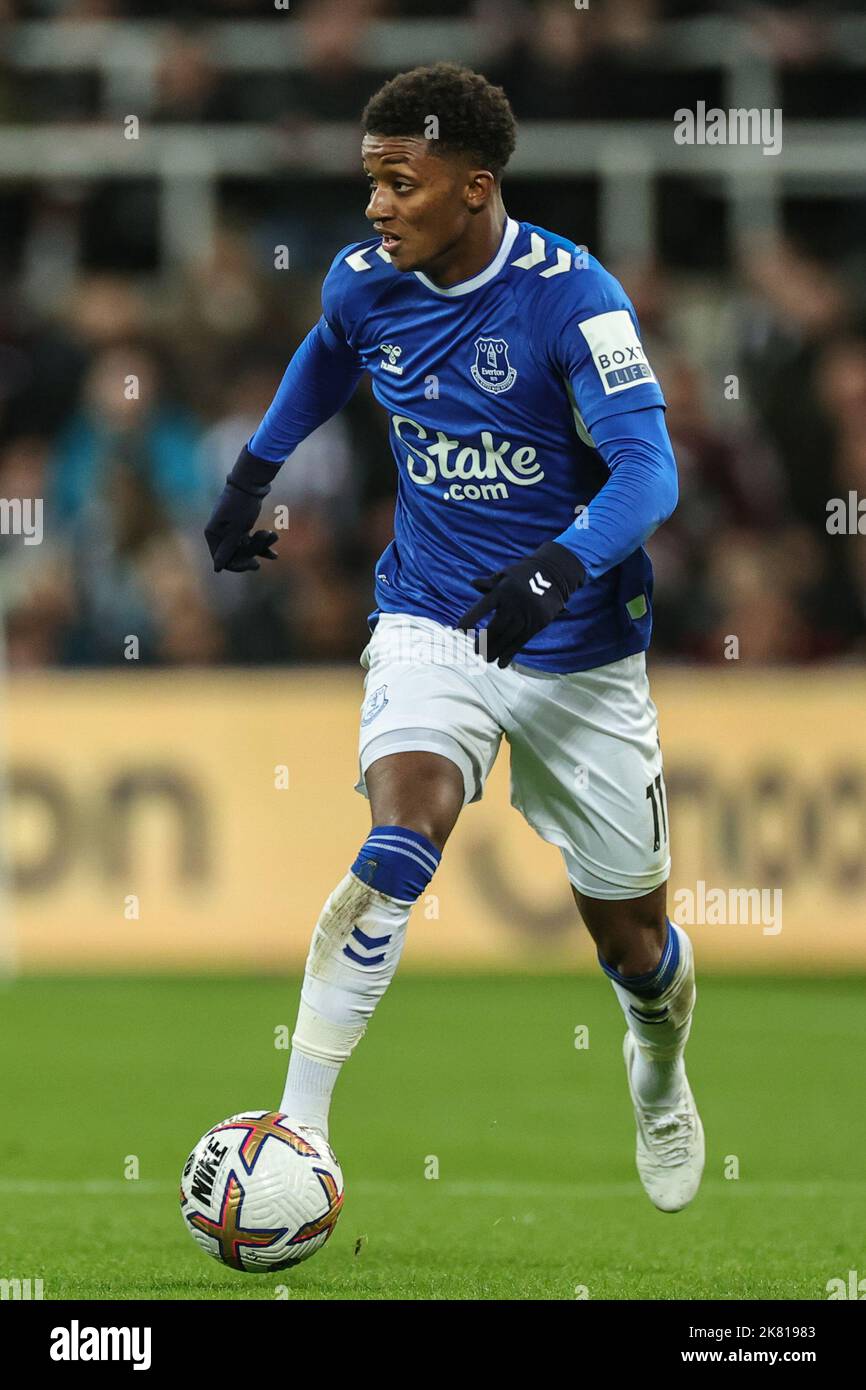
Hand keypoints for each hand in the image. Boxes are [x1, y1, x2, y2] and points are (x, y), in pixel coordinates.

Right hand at [205, 446, 280, 572]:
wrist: (252, 482)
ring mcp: (230, 530)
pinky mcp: (241, 526)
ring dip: (261, 545)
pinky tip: (274, 554)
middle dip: (252, 553)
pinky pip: (250, 542)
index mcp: (213, 534)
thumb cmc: (242, 505)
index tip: (254, 563)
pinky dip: (262, 546)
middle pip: (235, 555)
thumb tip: (217, 568)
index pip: (222, 559)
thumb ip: (228, 549)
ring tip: (274, 536)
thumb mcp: (237, 529)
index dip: (238, 564)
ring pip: (245, 548)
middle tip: (268, 552)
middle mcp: (219, 533)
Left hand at [456, 540, 584, 666]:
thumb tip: (473, 583)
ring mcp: (527, 614)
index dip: (470, 619)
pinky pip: (521, 642)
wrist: (554, 575)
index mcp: (502, 591)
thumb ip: (489, 582)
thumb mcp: (505, 574)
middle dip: (484, 642)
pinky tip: (502, 663)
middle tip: (475, 651)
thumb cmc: (523, 575)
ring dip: (495, 650)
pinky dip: (510, 654)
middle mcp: (514, 604)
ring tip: (486, 659)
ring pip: (508, 638)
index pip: (482, 607)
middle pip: (496, 628)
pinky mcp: (537, 623)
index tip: (459, 630)